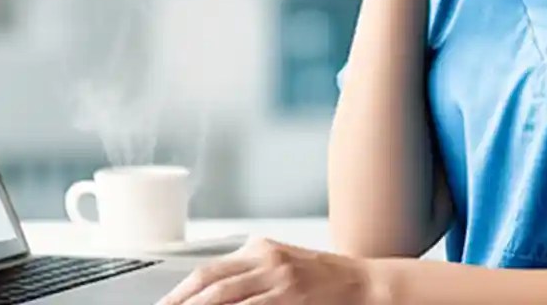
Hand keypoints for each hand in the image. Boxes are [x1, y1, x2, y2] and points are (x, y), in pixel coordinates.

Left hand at [155, 237, 382, 304]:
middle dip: (180, 301)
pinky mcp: (290, 293)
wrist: (365, 284)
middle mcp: (264, 256)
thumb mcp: (284, 267)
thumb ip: (251, 275)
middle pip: (208, 281)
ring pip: (222, 295)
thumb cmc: (326, 281)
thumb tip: (213, 295)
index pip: (208, 271)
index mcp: (259, 248)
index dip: (180, 291)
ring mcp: (277, 275)